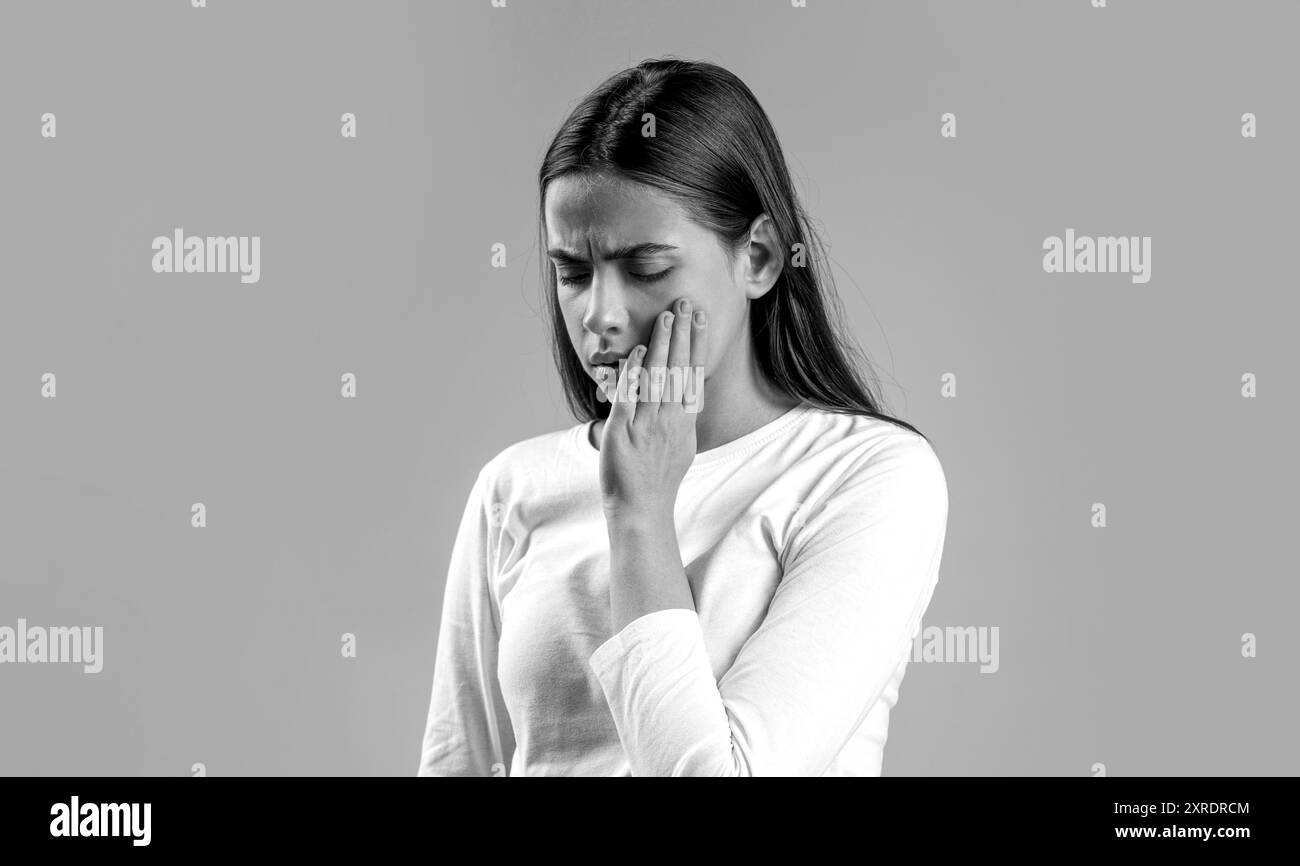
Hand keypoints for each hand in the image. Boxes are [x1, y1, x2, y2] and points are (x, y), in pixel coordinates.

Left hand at [598, 297, 706, 518]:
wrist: (642, 510)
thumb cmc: (659, 480)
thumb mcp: (682, 445)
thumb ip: (682, 416)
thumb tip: (687, 394)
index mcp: (684, 421)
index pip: (693, 373)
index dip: (697, 343)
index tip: (700, 318)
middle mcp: (669, 419)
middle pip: (678, 368)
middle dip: (683, 333)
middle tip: (685, 303)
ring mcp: (646, 425)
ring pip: (657, 377)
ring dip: (662, 344)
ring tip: (667, 316)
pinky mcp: (622, 433)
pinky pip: (629, 398)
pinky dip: (632, 374)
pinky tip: (636, 353)